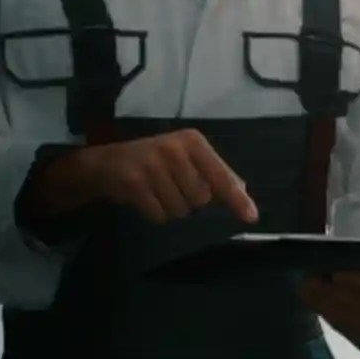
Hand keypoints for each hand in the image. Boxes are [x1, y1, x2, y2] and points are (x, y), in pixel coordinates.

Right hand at [84, 129, 258, 224]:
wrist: (108, 162)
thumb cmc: (156, 161)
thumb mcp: (187, 158)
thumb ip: (215, 173)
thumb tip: (243, 191)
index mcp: (193, 141)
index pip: (220, 175)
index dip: (236, 198)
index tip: (251, 217)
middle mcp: (174, 149)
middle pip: (200, 199)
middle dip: (188, 201)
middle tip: (171, 187)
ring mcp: (153, 164)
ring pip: (180, 210)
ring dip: (170, 208)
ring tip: (157, 191)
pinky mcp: (134, 182)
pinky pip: (158, 215)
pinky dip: (154, 213)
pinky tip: (145, 198)